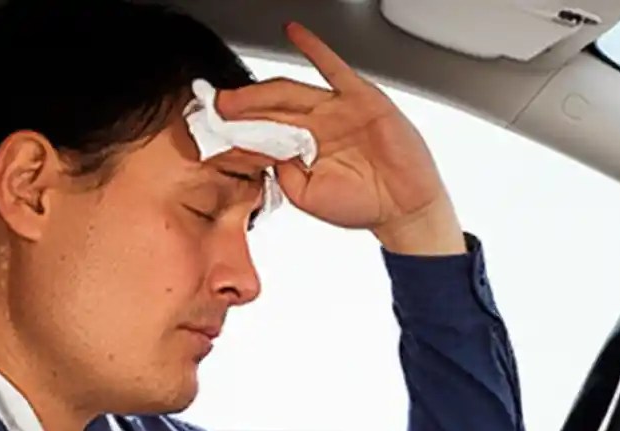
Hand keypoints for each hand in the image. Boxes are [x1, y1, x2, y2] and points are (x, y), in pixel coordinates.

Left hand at [216, 22, 464, 254]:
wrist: (404, 209)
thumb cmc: (362, 205)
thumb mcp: (307, 195)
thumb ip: (281, 173)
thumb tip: (258, 151)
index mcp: (303, 148)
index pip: (264, 131)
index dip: (240, 130)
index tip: (215, 131)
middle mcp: (317, 125)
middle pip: (271, 108)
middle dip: (242, 108)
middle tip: (217, 108)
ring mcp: (337, 110)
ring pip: (291, 91)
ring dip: (260, 90)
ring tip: (234, 95)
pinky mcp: (360, 98)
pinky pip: (333, 68)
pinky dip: (314, 48)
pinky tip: (294, 32)